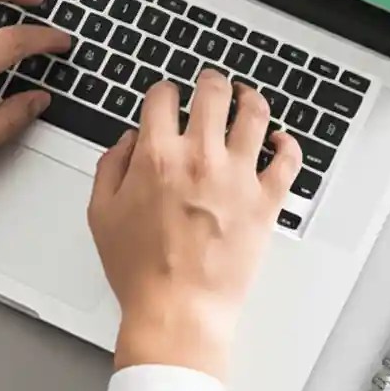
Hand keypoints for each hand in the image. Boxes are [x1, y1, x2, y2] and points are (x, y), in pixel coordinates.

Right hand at [89, 70, 301, 379]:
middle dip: (210, 81)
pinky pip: (288, 159)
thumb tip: (129, 140)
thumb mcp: (101, 214)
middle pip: (213, 93)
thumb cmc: (141, 271)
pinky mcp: (266, 200)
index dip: (163, 92)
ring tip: (247, 98)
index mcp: (157, 157)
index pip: (163, 98)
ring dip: (250, 99)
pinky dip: (287, 144)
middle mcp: (200, 158)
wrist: (179, 309)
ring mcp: (238, 177)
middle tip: (212, 84)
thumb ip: (111, 167)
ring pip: (255, 114)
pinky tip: (280, 140)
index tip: (166, 97)